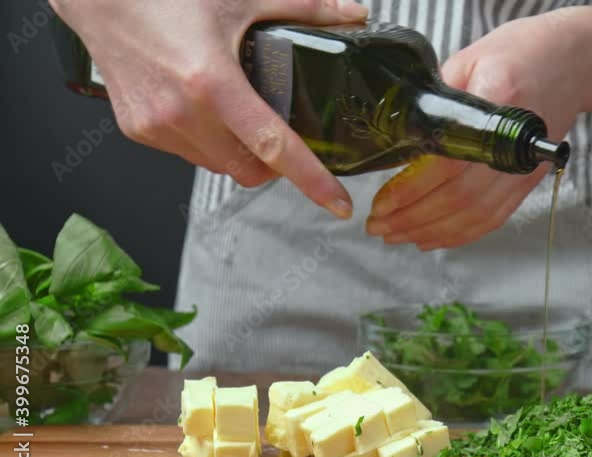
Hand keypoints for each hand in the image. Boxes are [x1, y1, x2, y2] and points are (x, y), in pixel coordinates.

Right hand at [50, 0, 368, 218]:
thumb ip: (304, 8)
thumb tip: (352, 14)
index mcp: (212, 83)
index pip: (275, 147)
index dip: (313, 180)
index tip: (338, 203)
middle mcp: (182, 113)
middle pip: (250, 171)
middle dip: (274, 166)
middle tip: (282, 139)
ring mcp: (157, 127)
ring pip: (219, 168)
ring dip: (239, 155)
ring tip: (238, 117)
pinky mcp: (139, 132)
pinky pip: (190, 155)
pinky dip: (208, 144)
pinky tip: (206, 113)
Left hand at [364, 10, 590, 249]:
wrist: (571, 62)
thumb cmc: (518, 54)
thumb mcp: (468, 60)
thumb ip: (436, 100)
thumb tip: (400, 140)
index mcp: (497, 105)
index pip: (451, 162)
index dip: (413, 189)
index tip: (382, 202)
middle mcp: (514, 144)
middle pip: (460, 198)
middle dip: (413, 218)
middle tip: (378, 226)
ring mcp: (525, 168)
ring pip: (475, 216)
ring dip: (431, 232)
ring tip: (395, 235)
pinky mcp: (529, 181)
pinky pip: (493, 219)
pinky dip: (460, 235)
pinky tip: (431, 239)